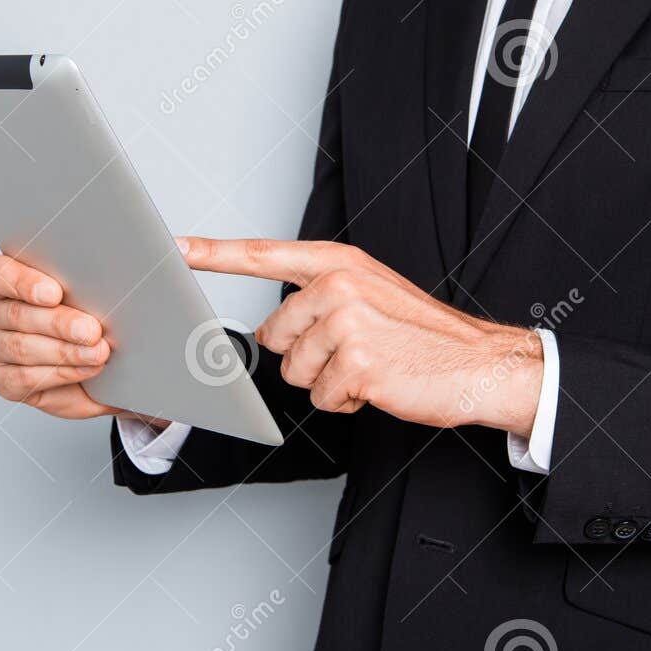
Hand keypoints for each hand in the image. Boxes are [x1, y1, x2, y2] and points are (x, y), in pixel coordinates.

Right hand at [0, 254, 163, 425]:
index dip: (21, 279)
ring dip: (63, 352)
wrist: (115, 364)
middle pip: (13, 313)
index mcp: (14, 274)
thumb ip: (153, 262)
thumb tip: (181, 248)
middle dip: (57, 323)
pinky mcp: (5, 379)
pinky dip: (57, 375)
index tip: (55, 290)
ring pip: (19, 348)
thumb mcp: (131, 282)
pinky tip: (86, 370)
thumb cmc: (110, 315)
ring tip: (100, 353)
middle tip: (94, 330)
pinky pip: (21, 380)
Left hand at [178, 237, 542, 434]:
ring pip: (293, 370)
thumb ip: (319, 299)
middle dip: (304, 355)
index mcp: (340, 263)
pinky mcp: (357, 363)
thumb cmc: (423, 335)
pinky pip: (320, 396)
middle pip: (273, 334)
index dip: (213, 253)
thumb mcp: (371, 296)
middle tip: (353, 351)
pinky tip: (377, 385)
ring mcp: (348, 323)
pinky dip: (345, 401)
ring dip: (326, 381)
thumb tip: (268, 330)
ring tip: (370, 367)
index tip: (173, 249)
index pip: (263, 254)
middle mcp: (339, 286)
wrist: (478, 363)